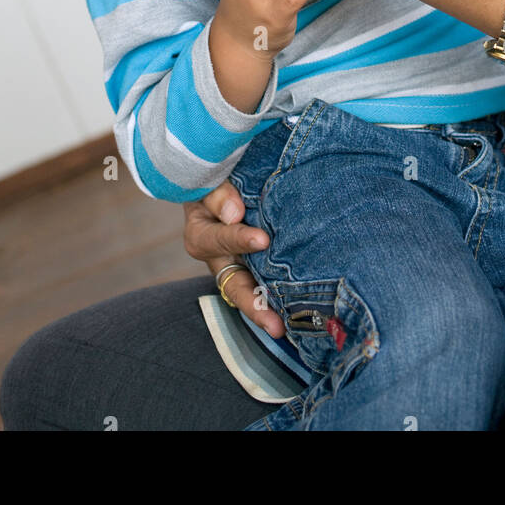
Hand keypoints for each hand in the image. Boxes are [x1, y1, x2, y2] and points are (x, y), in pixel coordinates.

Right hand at [184, 182, 284, 337]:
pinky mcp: (260, 266)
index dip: (239, 239)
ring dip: (268, 309)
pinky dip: (283, 295)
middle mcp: (219, 258)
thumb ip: (219, 193)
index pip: (218, 239)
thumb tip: (234, 213)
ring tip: (285, 328)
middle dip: (254, 306)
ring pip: (253, 292)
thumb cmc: (218, 177)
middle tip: (274, 324)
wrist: (227, 176)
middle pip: (235, 286)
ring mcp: (240, 265)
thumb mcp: (211, 179)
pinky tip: (303, 307)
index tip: (262, 240)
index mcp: (201, 233)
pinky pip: (270, 283)